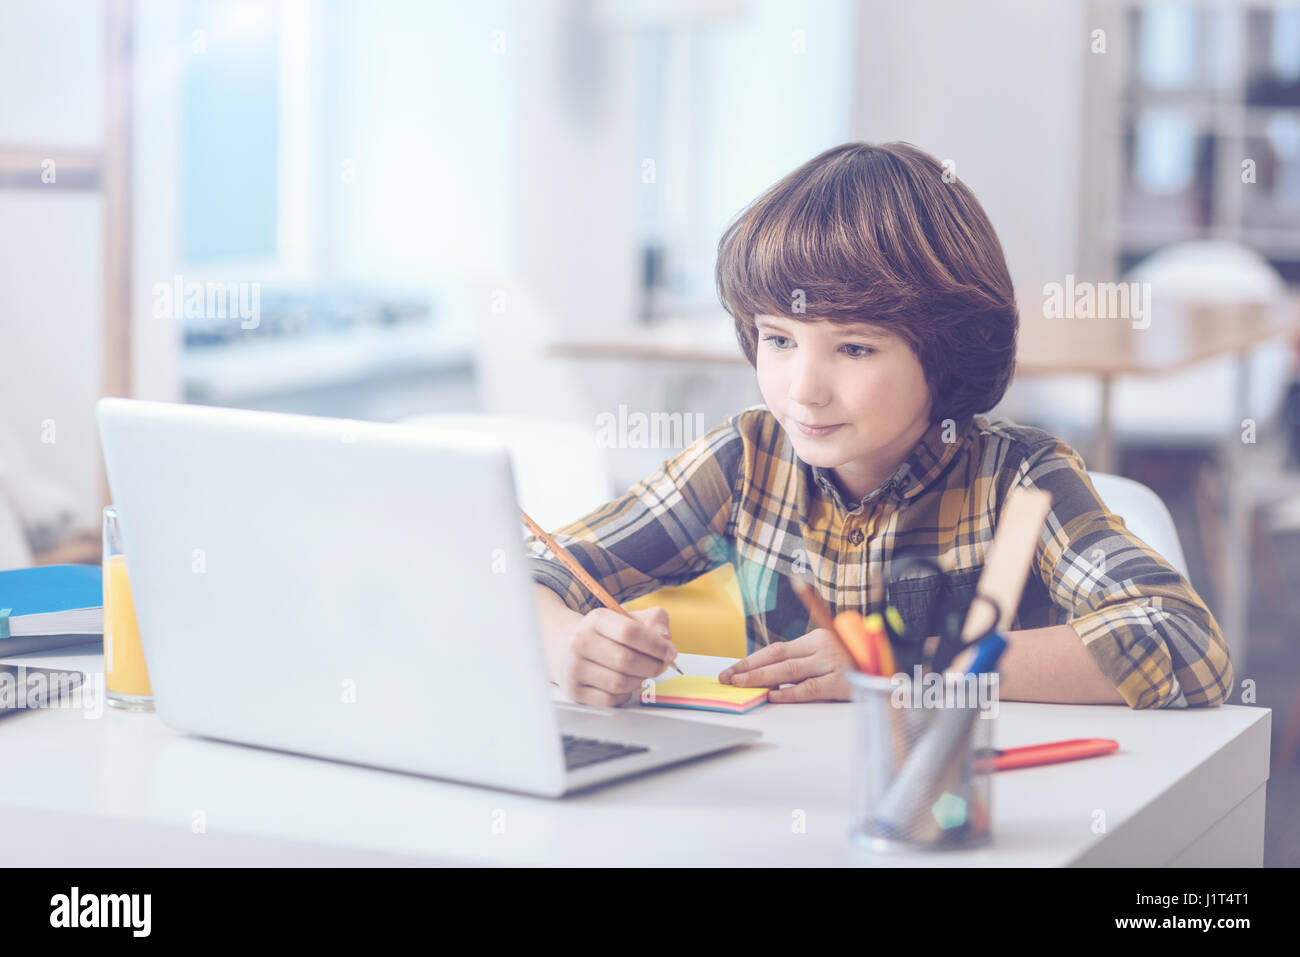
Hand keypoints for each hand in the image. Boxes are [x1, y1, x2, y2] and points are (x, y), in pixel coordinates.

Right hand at [559, 606, 677, 707]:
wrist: (565, 647)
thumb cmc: (605, 635)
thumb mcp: (627, 618)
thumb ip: (653, 620)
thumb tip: (666, 638)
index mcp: (595, 619)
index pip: (630, 632)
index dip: (656, 645)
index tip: (671, 652)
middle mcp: (580, 642)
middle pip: (626, 660)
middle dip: (652, 666)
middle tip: (661, 666)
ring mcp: (574, 668)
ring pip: (619, 683)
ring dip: (640, 681)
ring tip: (643, 674)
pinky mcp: (574, 691)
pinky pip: (610, 700)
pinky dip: (625, 694)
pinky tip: (626, 684)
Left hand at [716, 629, 853, 702]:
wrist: (896, 666)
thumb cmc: (858, 662)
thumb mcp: (830, 654)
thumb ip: (806, 662)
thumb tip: (773, 679)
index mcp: (817, 637)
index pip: (776, 648)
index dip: (752, 659)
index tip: (732, 669)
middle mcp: (824, 647)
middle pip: (778, 658)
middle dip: (748, 669)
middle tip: (727, 678)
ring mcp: (833, 664)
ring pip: (789, 671)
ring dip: (761, 678)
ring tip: (741, 685)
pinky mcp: (843, 682)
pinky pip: (811, 688)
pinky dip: (790, 693)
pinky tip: (773, 696)